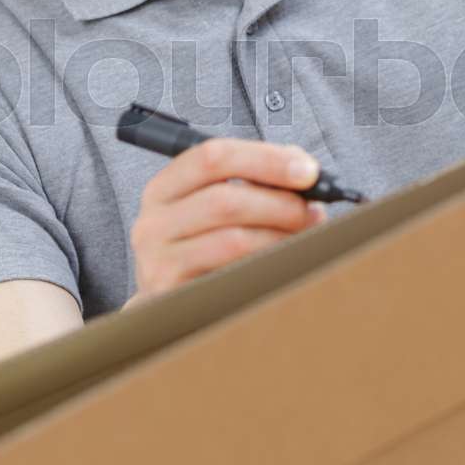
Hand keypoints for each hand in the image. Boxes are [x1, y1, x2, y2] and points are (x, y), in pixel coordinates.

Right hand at [128, 137, 326, 300]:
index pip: (212, 156)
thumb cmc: (201, 250)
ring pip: (232, 239)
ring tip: (303, 240)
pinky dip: (267, 266)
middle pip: (225, 199)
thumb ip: (254, 183)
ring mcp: (158, 261)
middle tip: (312, 212)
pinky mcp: (175, 296)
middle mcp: (153, 221)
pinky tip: (282, 264)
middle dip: (281, 203)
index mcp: (164, 188)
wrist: (168, 308)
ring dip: (279, 237)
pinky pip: (232, 276)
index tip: (308, 171)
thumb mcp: (214, 210)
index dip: (266, 159)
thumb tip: (305, 173)